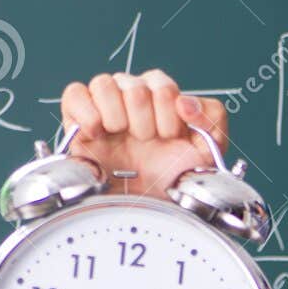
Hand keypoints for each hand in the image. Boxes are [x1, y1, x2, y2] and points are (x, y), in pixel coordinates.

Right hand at [58, 69, 228, 199]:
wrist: (146, 205)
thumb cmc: (173, 178)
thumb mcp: (208, 150)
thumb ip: (212, 116)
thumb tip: (185, 101)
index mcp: (162, 100)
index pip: (161, 84)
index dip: (168, 112)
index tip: (171, 137)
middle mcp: (132, 97)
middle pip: (135, 85)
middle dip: (146, 120)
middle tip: (147, 142)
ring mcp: (104, 105)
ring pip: (104, 83)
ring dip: (118, 115)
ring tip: (123, 137)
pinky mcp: (78, 116)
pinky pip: (75, 93)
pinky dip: (88, 113)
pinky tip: (99, 133)